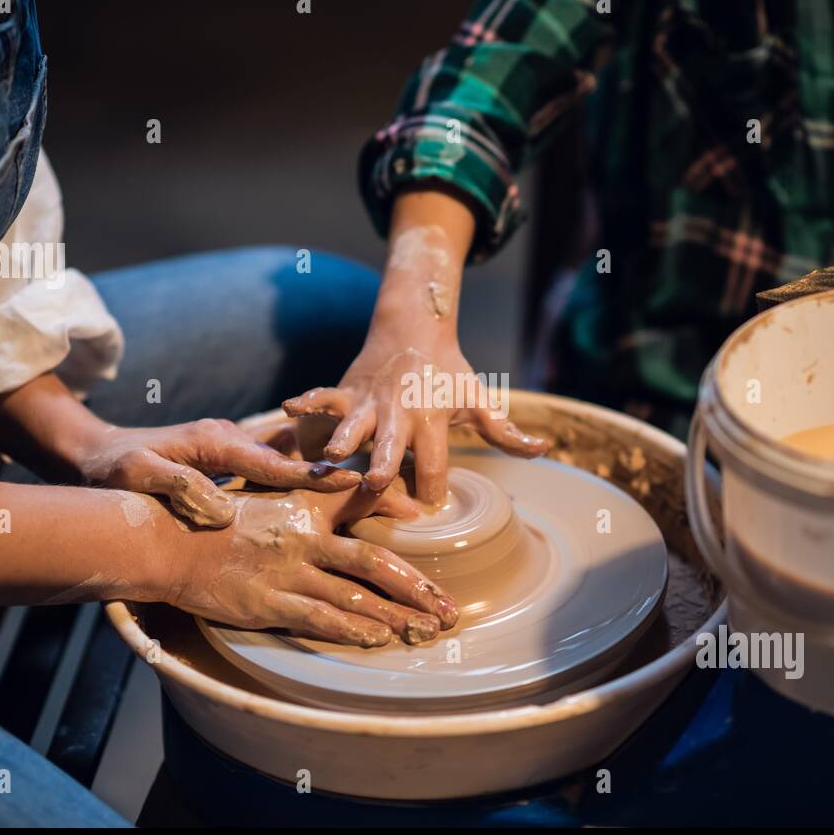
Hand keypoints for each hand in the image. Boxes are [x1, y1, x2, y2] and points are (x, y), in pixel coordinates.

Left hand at [73, 418, 359, 527]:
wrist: (95, 453)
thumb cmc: (113, 471)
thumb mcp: (138, 477)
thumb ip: (179, 487)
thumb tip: (223, 511)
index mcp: (216, 443)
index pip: (276, 463)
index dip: (315, 476)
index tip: (355, 482)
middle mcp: (232, 438)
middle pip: (295, 457)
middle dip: (338, 470)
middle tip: (381, 483)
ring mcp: (233, 446)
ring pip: (289, 458)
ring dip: (326, 471)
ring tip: (371, 487)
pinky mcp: (230, 457)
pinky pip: (274, 466)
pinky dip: (303, 475)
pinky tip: (329, 489)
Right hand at [162, 482, 459, 645]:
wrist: (167, 541)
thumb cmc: (217, 517)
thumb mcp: (266, 490)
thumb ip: (309, 489)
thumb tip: (350, 480)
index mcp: (304, 504)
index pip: (361, 501)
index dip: (396, 510)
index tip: (426, 522)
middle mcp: (304, 537)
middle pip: (374, 562)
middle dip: (417, 588)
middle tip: (449, 609)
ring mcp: (288, 571)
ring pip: (356, 596)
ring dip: (396, 617)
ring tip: (426, 631)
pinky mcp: (268, 602)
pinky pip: (320, 618)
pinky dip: (354, 629)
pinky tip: (380, 639)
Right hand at [283, 335, 548, 503]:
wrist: (413, 327)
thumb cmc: (448, 373)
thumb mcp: (478, 400)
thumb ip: (506, 431)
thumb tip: (545, 448)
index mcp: (432, 420)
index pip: (433, 465)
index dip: (431, 489)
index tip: (428, 507)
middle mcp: (398, 414)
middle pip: (390, 447)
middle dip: (384, 468)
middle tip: (376, 486)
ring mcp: (369, 404)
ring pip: (353, 426)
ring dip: (341, 441)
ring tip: (331, 457)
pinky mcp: (345, 393)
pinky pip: (322, 396)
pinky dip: (306, 400)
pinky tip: (288, 408)